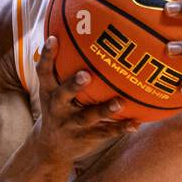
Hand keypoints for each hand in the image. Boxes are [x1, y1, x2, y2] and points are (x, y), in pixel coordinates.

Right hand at [31, 36, 138, 166]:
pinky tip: (137, 123)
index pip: (44, 72)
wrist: (50, 149)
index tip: (53, 38)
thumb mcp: (53, 91)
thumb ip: (63, 67)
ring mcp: (71, 125)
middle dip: (74, 85)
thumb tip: (79, 31)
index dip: (47, 56)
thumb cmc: (59, 108)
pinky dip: (121, 128)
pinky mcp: (86, 139)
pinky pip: (105, 133)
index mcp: (50, 93)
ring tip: (120, 102)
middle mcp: (58, 108)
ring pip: (88, 117)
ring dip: (104, 110)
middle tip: (86, 75)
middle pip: (64, 96)